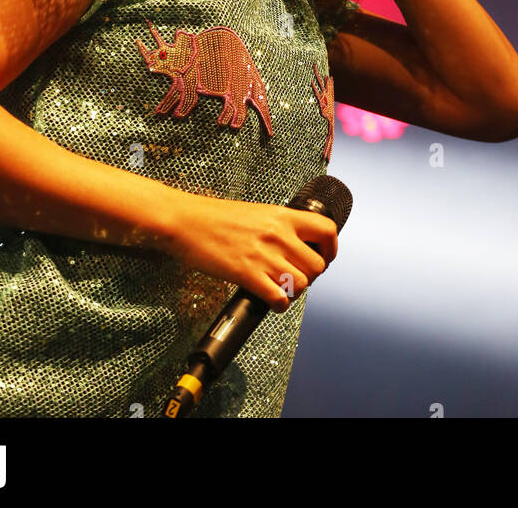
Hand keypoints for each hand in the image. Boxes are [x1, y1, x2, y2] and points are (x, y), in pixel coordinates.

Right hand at [166, 191, 337, 310]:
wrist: (186, 221)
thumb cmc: (215, 216)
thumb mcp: (256, 212)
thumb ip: (279, 226)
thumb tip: (296, 243)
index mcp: (282, 216)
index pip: (327, 230)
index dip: (331, 249)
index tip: (324, 256)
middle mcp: (278, 235)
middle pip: (317, 265)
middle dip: (310, 276)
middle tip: (295, 276)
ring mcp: (264, 255)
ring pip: (303, 284)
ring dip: (294, 290)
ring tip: (279, 286)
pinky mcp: (248, 274)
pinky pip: (280, 299)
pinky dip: (279, 304)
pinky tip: (270, 298)